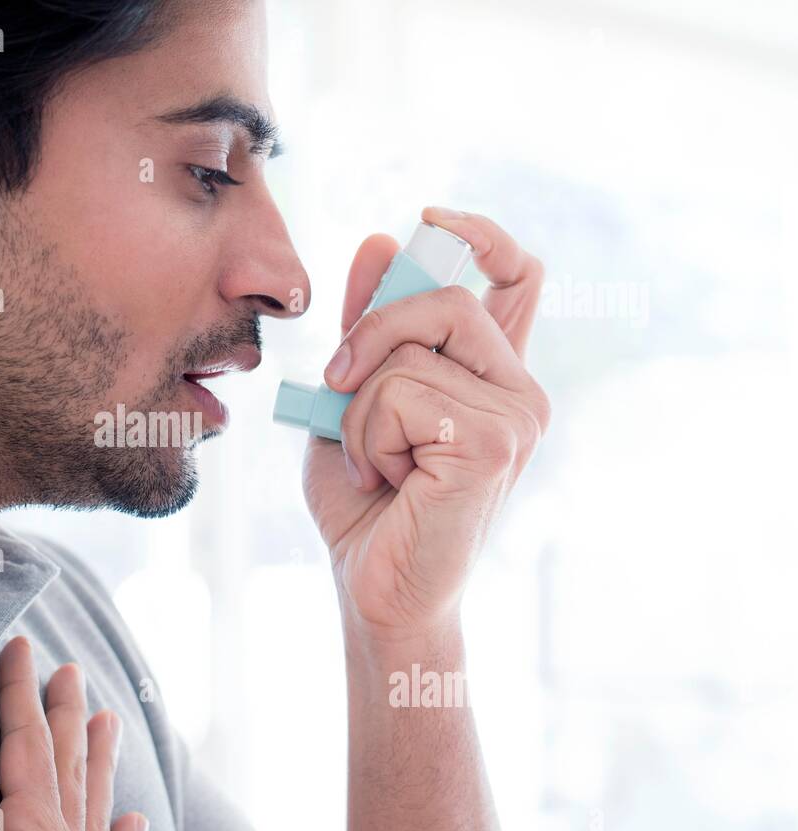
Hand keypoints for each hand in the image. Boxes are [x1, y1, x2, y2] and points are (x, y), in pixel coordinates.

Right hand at [0, 635, 148, 830]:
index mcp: (35, 829)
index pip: (27, 744)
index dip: (18, 694)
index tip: (18, 648)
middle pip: (65, 767)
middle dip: (63, 715)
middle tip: (72, 673)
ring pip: (91, 808)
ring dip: (96, 762)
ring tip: (108, 725)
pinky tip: (134, 822)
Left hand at [302, 208, 550, 644]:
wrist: (372, 586)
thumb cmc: (365, 502)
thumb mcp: (351, 399)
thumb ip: (368, 327)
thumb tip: (379, 243)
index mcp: (490, 374)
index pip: (516, 275)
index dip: (481, 232)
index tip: (428, 218)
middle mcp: (516, 389)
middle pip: (444, 297)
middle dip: (370, 332)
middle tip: (339, 386)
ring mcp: (515, 416)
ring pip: (407, 355)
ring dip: (359, 411)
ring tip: (378, 463)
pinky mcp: (494, 443)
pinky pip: (403, 395)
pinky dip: (369, 437)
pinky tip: (390, 481)